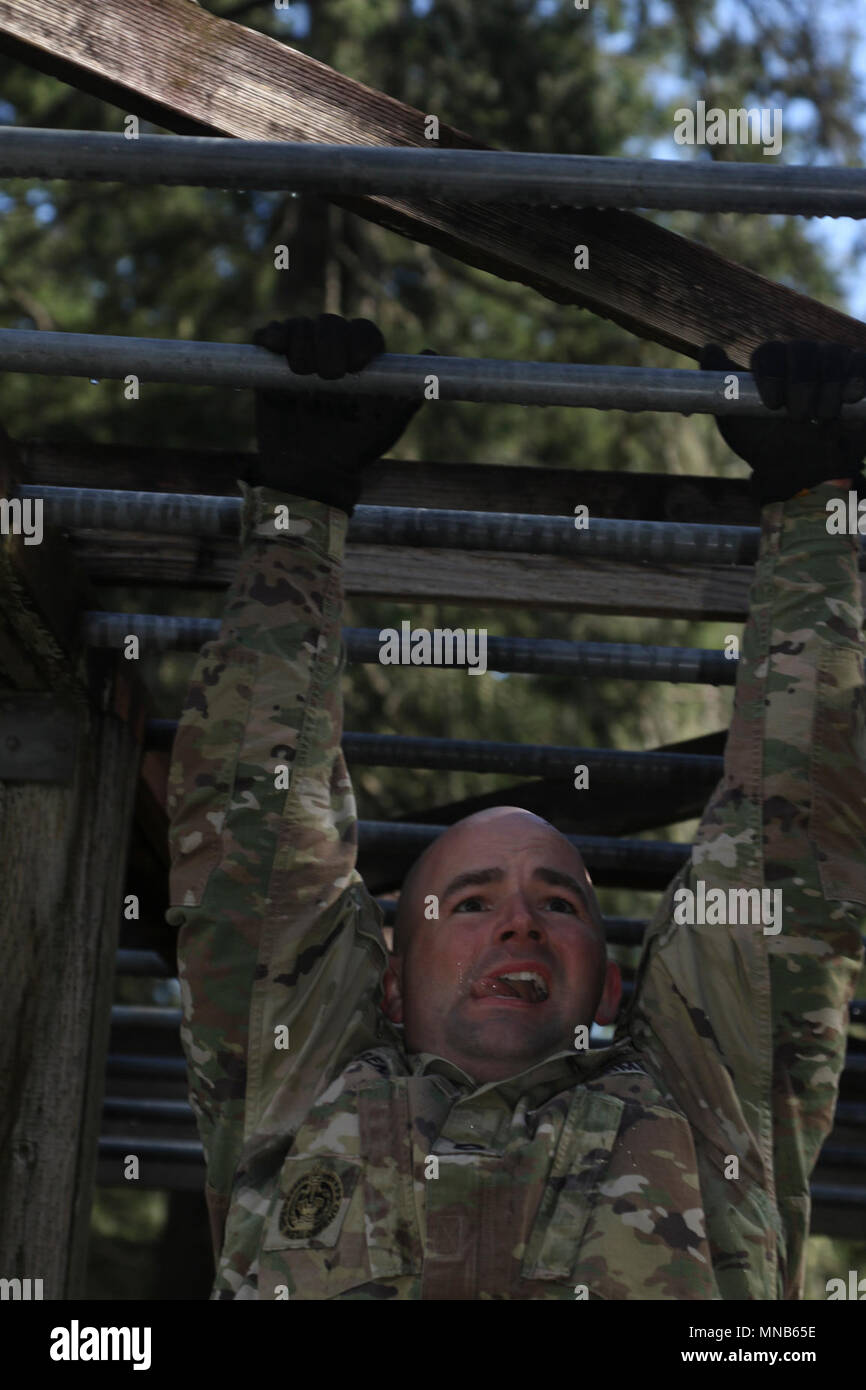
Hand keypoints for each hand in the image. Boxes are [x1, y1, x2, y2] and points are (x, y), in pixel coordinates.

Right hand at [250, 314, 432, 513]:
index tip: (357, 365)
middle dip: (330, 344)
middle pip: (330, 323)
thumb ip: (411, 392)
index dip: (359, 342)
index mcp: (361, 360)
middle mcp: (331, 351)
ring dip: (303, 343)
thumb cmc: (354, 448)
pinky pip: (270, 334)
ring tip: (303, 373)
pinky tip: (274, 345)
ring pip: (301, 326)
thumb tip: (433, 352)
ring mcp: (300, 354)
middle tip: (328, 377)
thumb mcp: (388, 424)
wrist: (311, 471)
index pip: (363, 332)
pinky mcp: (270, 363)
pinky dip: (271, 334)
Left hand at [699, 340, 865, 504]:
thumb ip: (719, 385)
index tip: (773, 404)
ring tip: (823, 420)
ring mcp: (832, 363)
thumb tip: (709, 348)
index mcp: (771, 365)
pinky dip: (856, 378)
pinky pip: (860, 361)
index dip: (772, 374)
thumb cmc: (766, 446)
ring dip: (827, 391)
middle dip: (802, 385)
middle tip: (800, 418)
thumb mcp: (735, 420)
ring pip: (832, 355)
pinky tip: (849, 398)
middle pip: (803, 350)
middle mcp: (801, 358)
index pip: (770, 352)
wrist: (804, 473)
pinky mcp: (858, 373)